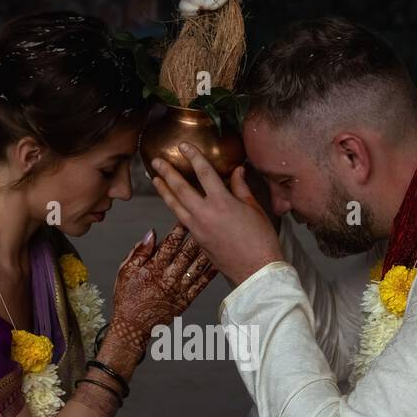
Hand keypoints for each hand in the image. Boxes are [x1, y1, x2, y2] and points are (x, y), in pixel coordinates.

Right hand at [101, 224, 216, 370]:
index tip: (186, 217)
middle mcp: (167, 278)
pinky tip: (218, 262)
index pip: (168, 244)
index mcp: (152, 268)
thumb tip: (152, 233)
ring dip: (207, 252)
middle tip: (209, 222)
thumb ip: (139, 252)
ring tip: (218, 238)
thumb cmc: (127, 296)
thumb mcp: (125, 271)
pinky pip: (201, 285)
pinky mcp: (185, 301)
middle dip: (198, 236)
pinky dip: (210, 274)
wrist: (132, 327)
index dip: (179, 230)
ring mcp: (178, 290)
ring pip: (196, 267)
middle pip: (186, 253)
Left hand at [150, 142, 283, 285]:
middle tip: (156, 161)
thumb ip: (241, 188)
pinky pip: (182, 220)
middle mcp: (205, 214)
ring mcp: (199, 229)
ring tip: (155, 180)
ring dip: (164, 191)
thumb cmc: (262, 240)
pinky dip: (175, 208)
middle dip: (167, 172)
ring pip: (175, 206)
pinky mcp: (197, 241)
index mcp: (222, 202)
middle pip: (181, 188)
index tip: (183, 146)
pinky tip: (172, 202)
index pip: (203, 172)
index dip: (193, 156)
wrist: (256, 271)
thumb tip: (237, 171)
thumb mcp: (254, 209)